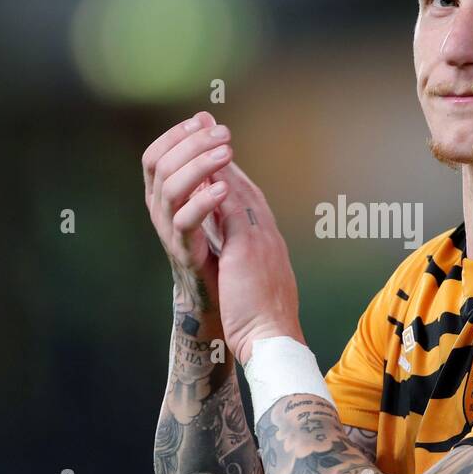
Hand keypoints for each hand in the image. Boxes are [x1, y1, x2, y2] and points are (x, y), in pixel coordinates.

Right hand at [141, 110, 233, 311]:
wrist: (220, 296)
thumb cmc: (216, 242)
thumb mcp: (210, 194)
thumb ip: (206, 159)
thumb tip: (204, 116)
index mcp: (162, 195)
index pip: (155, 155)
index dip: (175, 136)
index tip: (202, 122)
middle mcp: (159, 211)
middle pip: (162, 166)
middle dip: (192, 145)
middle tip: (224, 135)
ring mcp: (168, 232)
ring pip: (170, 189)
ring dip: (199, 166)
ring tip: (226, 153)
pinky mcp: (185, 252)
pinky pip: (185, 222)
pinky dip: (204, 202)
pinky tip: (224, 189)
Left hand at [212, 160, 304, 364]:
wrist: (274, 338)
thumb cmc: (264, 317)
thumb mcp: (256, 278)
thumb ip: (247, 257)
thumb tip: (235, 248)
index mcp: (268, 241)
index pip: (248, 200)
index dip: (229, 177)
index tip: (213, 161)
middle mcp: (267, 232)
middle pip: (244, 186)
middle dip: (223, 160)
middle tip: (206, 135)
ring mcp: (260, 236)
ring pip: (237, 188)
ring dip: (217, 164)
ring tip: (199, 143)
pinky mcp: (248, 245)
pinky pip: (229, 206)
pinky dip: (215, 187)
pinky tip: (198, 174)